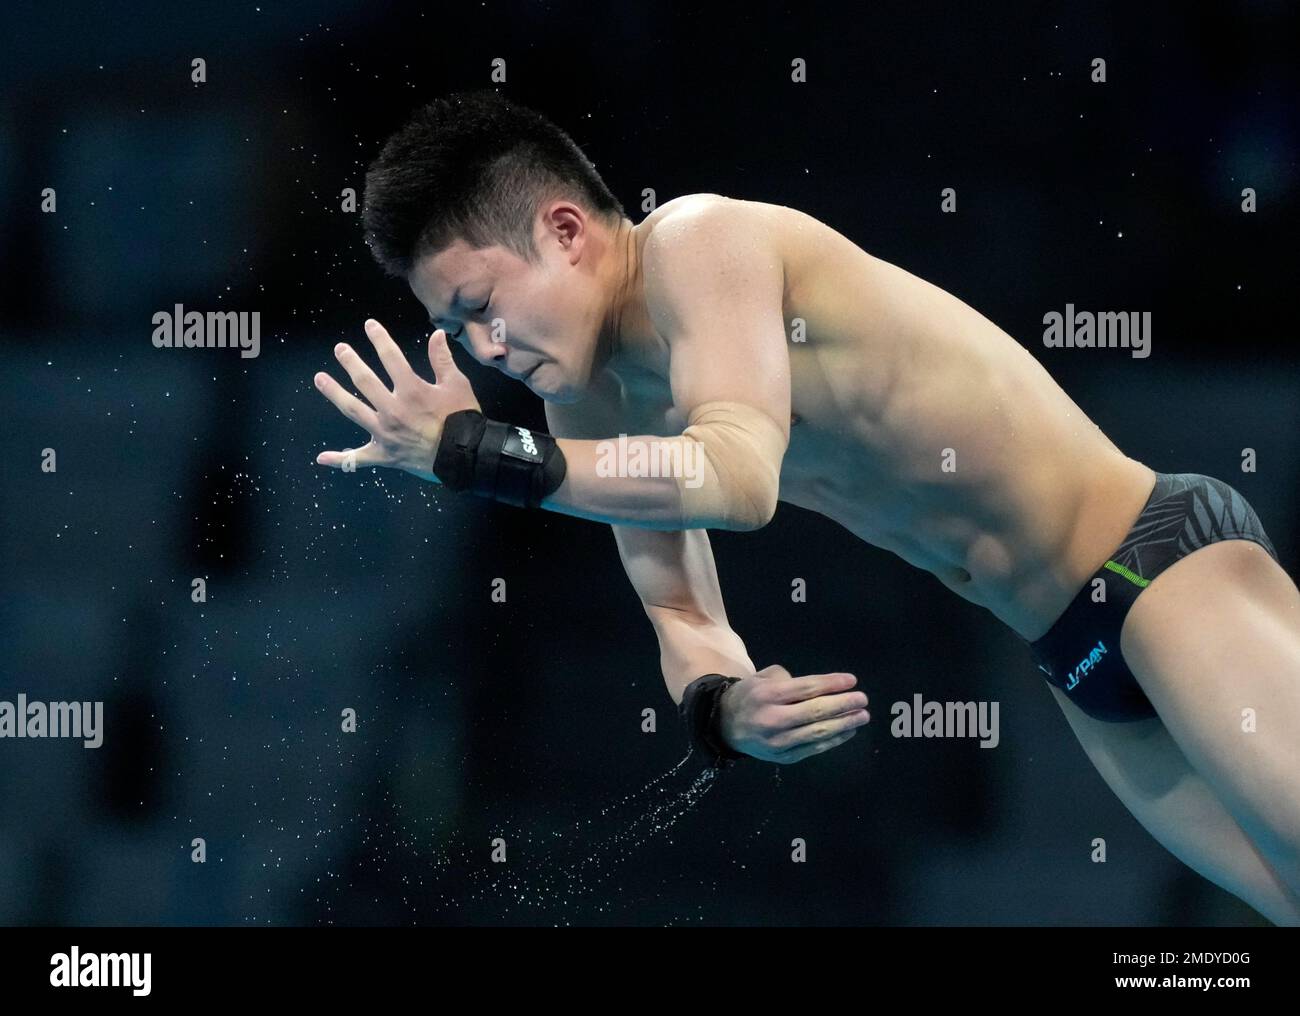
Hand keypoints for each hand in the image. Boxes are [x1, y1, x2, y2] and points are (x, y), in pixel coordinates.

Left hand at [314, 319, 480, 481]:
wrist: (466, 456)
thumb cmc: (463, 419)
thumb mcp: (457, 385)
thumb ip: (442, 359)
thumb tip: (437, 334)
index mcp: (411, 390)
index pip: (391, 357)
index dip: (379, 339)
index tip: (369, 325)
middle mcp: (392, 409)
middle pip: (364, 381)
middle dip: (350, 362)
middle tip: (339, 349)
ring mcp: (384, 433)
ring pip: (353, 410)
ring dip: (334, 393)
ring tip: (320, 379)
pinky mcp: (384, 455)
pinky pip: (358, 458)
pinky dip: (340, 459)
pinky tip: (322, 457)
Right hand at [718, 665, 868, 763]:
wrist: (724, 725)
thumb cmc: (750, 696)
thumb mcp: (762, 678)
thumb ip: (788, 678)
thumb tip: (817, 689)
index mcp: (768, 695)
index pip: (807, 688)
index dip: (832, 684)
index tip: (852, 680)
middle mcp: (773, 719)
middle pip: (815, 711)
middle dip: (843, 704)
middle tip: (863, 699)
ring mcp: (778, 742)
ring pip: (818, 733)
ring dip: (844, 724)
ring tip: (862, 716)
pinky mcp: (783, 758)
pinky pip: (814, 749)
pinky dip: (834, 740)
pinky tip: (848, 731)